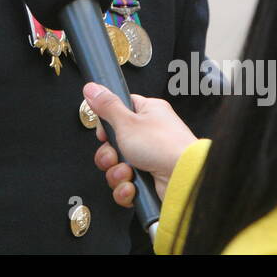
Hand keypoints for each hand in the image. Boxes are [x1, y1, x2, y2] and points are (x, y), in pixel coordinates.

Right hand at [83, 82, 195, 206]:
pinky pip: (126, 184)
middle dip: (109, 155)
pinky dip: (126, 188)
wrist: (184, 179)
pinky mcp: (150, 180)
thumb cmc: (164, 147)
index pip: (119, 112)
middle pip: (114, 143)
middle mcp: (150, 135)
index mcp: (148, 113)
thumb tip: (92, 88)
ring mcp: (150, 158)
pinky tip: (132, 186)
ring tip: (128, 172)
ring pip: (118, 166)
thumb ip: (107, 105)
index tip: (104, 133)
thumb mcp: (127, 121)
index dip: (107, 125)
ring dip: (117, 173)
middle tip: (116, 155)